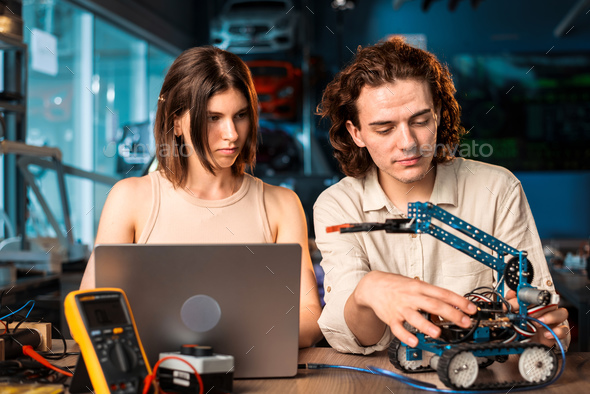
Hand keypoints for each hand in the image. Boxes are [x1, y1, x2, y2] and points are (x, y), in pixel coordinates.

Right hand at [354, 271, 476, 346]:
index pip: (443, 293)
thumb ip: (430, 294)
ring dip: (426, 325)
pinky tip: (414, 341)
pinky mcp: (391, 318)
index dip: (459, 301)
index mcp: (420, 287)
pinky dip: (406, 336)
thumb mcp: (415, 284)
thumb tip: (451, 304)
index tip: (472, 309)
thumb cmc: (396, 285)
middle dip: (451, 314)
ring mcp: (401, 308)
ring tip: (438, 332)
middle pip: (433, 305)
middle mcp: (411, 297)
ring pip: (415, 317)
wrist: (373, 286)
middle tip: (465, 322)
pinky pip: (398, 329)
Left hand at [505, 289, 569, 347]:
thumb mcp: (509, 314)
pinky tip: (546, 334)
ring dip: (551, 316)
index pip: (539, 294)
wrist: (520, 344)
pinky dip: (557, 332)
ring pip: (562, 313)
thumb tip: (513, 295)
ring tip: (539, 322)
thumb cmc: (517, 326)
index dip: (533, 295)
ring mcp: (552, 322)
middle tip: (529, 313)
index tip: (523, 299)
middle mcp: (545, 311)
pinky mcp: (556, 334)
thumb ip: (509, 303)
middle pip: (552, 302)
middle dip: (541, 307)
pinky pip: (564, 330)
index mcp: (534, 303)